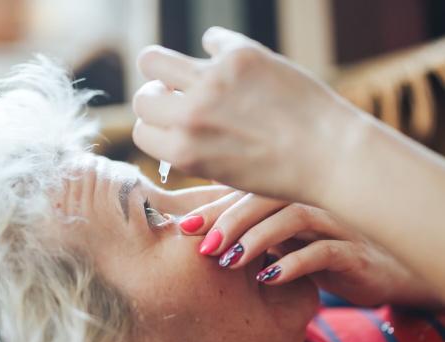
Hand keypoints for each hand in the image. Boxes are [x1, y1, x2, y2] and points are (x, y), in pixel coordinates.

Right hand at [133, 27, 360, 203]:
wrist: (331, 155)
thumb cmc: (279, 172)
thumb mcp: (221, 172)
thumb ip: (189, 147)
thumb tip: (170, 117)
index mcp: (182, 153)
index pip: (141, 130)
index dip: (155, 126)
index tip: (171, 122)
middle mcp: (190, 117)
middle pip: (142, 98)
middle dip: (155, 98)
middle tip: (175, 96)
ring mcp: (212, 81)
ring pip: (153, 60)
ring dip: (161, 66)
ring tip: (183, 71)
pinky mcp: (240, 55)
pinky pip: (211, 38)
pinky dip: (218, 47)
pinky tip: (233, 60)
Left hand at [180, 193, 427, 307]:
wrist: (383, 269)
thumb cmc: (322, 248)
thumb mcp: (283, 236)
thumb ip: (251, 224)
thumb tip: (200, 217)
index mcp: (291, 192)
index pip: (247, 191)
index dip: (214, 207)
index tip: (184, 226)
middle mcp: (312, 198)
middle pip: (267, 197)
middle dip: (230, 221)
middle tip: (202, 245)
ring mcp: (335, 221)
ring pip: (294, 217)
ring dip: (258, 238)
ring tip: (229, 261)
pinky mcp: (354, 251)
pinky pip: (324, 250)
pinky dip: (294, 263)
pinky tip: (269, 278)